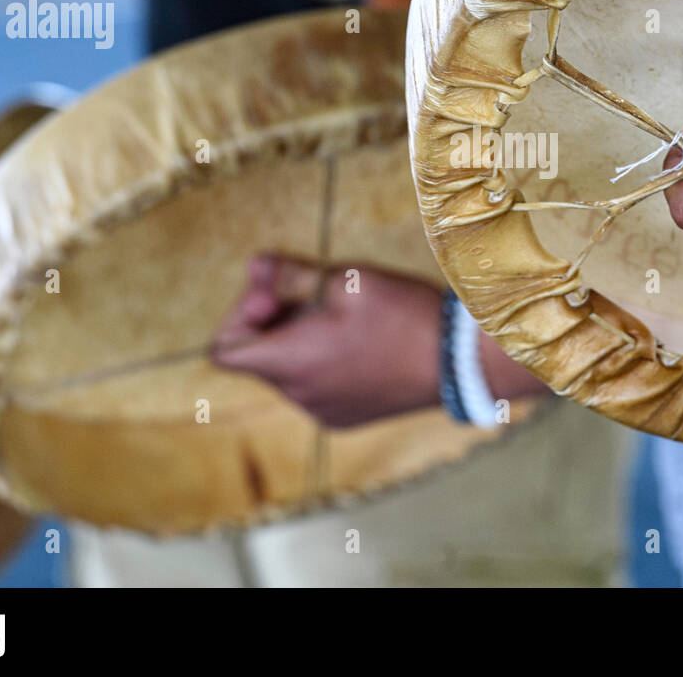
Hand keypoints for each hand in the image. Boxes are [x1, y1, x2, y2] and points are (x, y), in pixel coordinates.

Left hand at [212, 254, 441, 427]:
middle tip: (310, 290)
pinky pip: (316, 388)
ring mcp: (324, 412)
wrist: (458, 360)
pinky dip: (321, 364)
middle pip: (259, 358)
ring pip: (289, 373)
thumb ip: (289, 274)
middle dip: (273, 320)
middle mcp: (300, 396)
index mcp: (290, 363)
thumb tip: (254, 264)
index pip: (224, 350)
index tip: (275, 292)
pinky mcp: (348, 418)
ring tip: (340, 315)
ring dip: (298, 341)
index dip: (240, 313)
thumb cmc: (400, 313)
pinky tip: (358, 342)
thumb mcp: (343, 280)